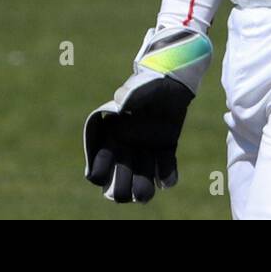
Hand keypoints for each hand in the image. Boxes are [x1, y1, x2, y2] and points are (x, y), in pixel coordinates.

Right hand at [83, 26, 212, 202]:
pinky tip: (167, 180)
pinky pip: (164, 168)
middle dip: (122, 189)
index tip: (101, 174)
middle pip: (119, 180)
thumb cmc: (148, 82)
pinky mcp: (165, 148)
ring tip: (147, 192)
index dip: (99, 172)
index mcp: (111, 135)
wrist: (171, 79)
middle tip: (129, 191)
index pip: (99, 164)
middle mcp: (126, 146)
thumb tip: (120, 106)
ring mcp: (146, 149)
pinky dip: (166, 176)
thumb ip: (127, 97)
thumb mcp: (135, 89)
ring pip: (142, 179)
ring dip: (143, 189)